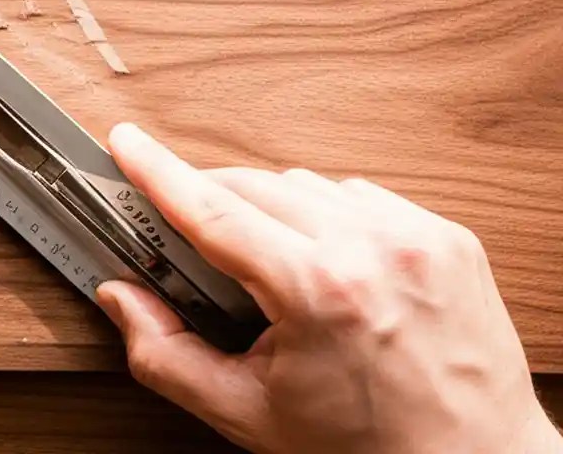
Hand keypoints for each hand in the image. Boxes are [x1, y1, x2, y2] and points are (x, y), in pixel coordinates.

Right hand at [97, 123, 562, 453]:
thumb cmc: (369, 448)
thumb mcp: (246, 413)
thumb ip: (166, 355)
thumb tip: (122, 298)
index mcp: (319, 291)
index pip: (215, 211)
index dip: (159, 172)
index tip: (127, 143)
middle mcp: (374, 249)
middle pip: (255, 186)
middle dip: (210, 203)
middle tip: (188, 244)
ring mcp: (416, 236)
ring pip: (305, 184)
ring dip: (270, 210)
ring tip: (268, 268)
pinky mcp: (445, 236)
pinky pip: (359, 196)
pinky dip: (326, 217)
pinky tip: (321, 260)